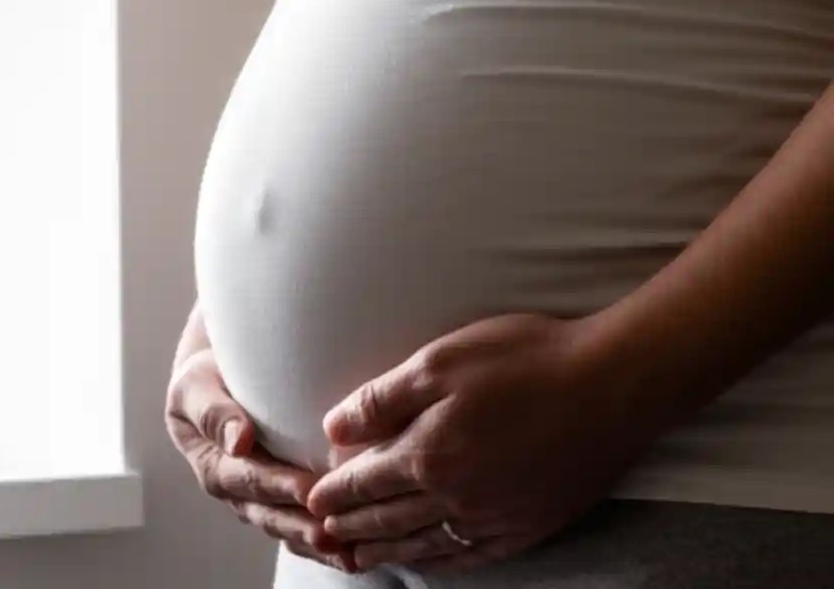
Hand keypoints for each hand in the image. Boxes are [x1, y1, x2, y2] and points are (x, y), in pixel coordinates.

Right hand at [166, 304, 355, 571]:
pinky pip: (306, 528)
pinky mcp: (286, 504)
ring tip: (351, 552)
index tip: (309, 490)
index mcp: (215, 467)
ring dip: (319, 544)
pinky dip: (328, 544)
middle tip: (336, 532)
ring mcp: (263, 503)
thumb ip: (212, 412)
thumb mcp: (194, 386)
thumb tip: (238, 442)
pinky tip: (356, 550)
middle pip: (273, 515)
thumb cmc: (206, 378)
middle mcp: (239, 493)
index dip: (280, 486)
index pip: (249, 480)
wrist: (217, 379)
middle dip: (304, 526)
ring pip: (292, 530)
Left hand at [307, 314, 651, 573]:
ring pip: (423, 544)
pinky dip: (440, 563)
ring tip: (359, 559)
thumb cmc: (526, 360)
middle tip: (323, 536)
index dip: (332, 492)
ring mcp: (492, 516)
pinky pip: (470, 556)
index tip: (310, 500)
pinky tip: (428, 563)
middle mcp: (453, 495)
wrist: (613, 386)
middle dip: (350, 527)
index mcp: (427, 453)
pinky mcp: (527, 525)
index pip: (364, 482)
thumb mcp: (441, 362)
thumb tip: (332, 429)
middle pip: (387, 519)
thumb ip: (381, 399)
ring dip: (385, 552)